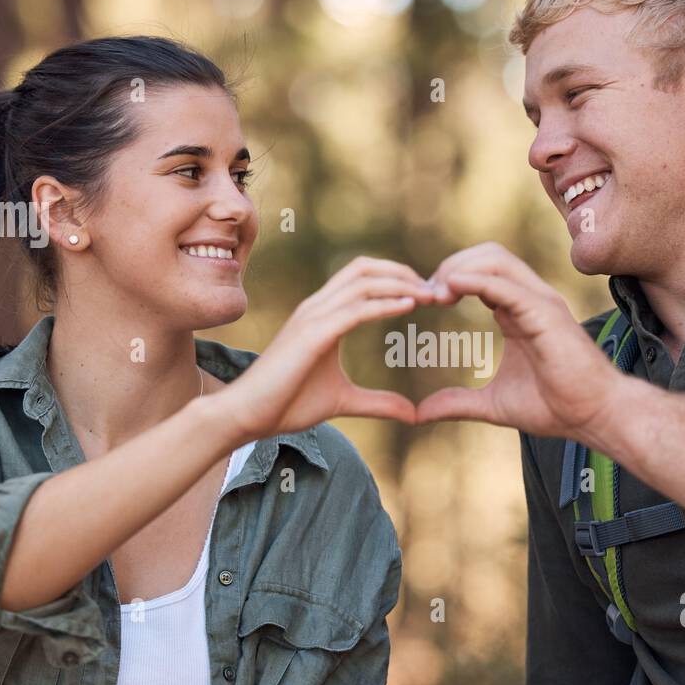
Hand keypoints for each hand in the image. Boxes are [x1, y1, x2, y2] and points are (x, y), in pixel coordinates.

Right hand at [214, 256, 434, 442]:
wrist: (247, 416)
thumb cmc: (286, 404)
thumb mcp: (343, 402)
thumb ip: (377, 403)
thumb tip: (412, 414)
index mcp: (323, 314)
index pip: (363, 277)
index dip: (398, 279)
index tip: (430, 296)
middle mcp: (317, 307)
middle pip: (365, 268)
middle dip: (404, 273)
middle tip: (438, 291)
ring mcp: (312, 317)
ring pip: (362, 282)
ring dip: (401, 284)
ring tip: (431, 295)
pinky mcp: (311, 336)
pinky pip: (354, 309)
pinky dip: (384, 303)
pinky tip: (409, 306)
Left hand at [415, 242, 624, 441]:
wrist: (594, 416)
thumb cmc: (555, 407)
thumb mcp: (493, 404)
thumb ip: (458, 403)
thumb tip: (421, 414)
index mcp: (518, 311)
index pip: (482, 272)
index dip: (450, 278)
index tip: (425, 301)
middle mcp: (530, 299)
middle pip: (487, 256)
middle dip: (452, 265)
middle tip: (426, 293)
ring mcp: (540, 302)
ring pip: (496, 261)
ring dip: (460, 268)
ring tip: (436, 292)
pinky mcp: (546, 314)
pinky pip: (507, 286)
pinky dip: (476, 281)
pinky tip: (452, 290)